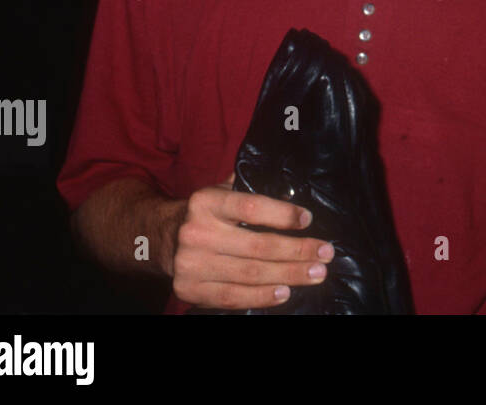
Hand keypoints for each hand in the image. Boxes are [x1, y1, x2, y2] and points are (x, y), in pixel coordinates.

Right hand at [171, 173, 332, 309]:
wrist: (159, 238)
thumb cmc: (206, 214)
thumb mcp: (221, 192)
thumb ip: (250, 189)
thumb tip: (294, 189)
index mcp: (207, 202)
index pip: (251, 207)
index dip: (282, 214)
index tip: (308, 219)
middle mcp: (197, 232)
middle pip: (257, 246)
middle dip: (297, 251)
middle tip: (325, 253)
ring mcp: (191, 264)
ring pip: (250, 273)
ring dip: (289, 275)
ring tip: (316, 274)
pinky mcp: (189, 289)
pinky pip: (231, 297)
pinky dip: (261, 296)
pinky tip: (285, 292)